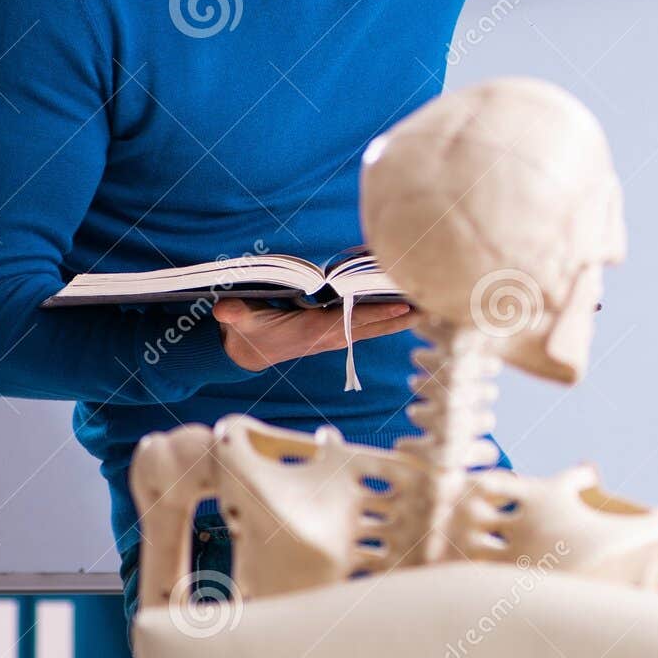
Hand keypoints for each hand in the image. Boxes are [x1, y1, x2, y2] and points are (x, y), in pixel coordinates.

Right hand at [212, 296, 419, 372]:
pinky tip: (407, 308)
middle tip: (432, 306)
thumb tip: (225, 310)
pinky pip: (368, 323)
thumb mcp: (238, 321)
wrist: (248, 351)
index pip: (350, 321)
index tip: (402, 308)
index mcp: (313, 331)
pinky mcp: (336, 331)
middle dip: (401, 317)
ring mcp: (335, 334)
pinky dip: (388, 315)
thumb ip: (235, 314)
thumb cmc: (246, 331)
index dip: (376, 315)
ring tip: (431, 307)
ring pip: (375, 326)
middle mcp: (330, 335)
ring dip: (401, 318)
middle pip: (372, 326)